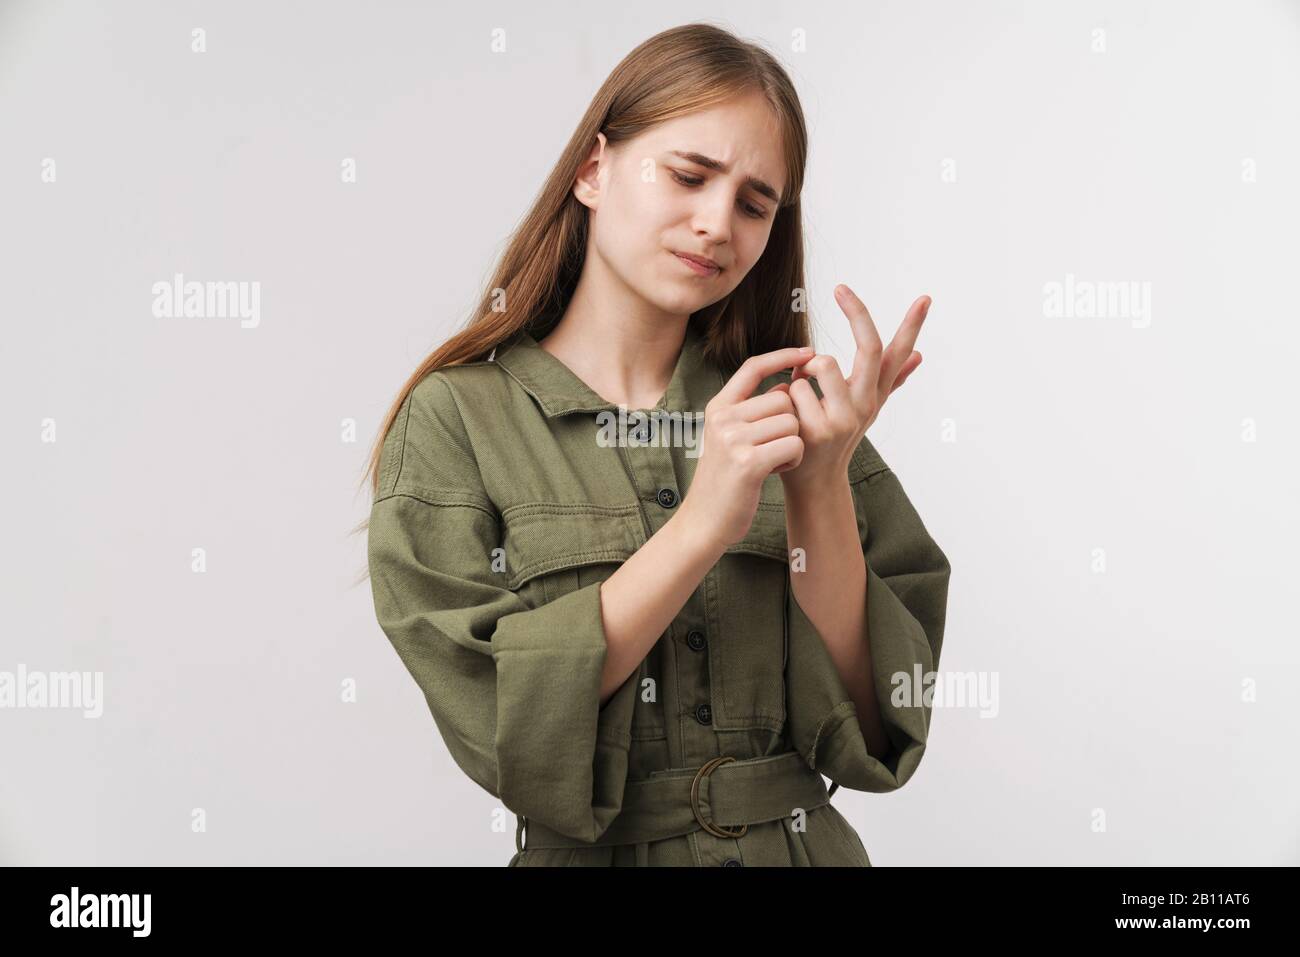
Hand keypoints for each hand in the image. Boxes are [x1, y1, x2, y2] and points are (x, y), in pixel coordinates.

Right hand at [679, 346, 815, 547]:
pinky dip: (792, 459)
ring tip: (772, 461)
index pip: (753, 367)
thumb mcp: (730, 437)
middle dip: (790, 423)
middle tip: (774, 447)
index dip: (783, 356)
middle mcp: (723, 418)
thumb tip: (787, 386)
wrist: (704, 520)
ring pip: (792, 422)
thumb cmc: (725, 479)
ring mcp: (733, 439)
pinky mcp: (748, 463)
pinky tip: (775, 471)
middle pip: (783, 399)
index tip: (807, 352)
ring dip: (793, 443)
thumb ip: (753, 410)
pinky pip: (794, 444)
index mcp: (718, 407)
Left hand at [775, 286, 930, 495]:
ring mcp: (844, 419)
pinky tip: (788, 415)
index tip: (924, 298)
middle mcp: (866, 405)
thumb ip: (890, 381)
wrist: (812, 482)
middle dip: (857, 314)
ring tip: (798, 394)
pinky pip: (795, 387)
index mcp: (874, 396)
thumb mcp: (864, 409)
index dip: (911, 326)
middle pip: (869, 348)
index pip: (897, 355)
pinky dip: (786, 394)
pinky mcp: (819, 430)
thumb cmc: (833, 438)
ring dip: (802, 371)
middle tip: (842, 288)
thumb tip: (920, 355)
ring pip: (822, 362)